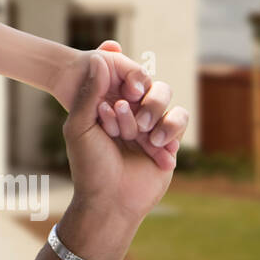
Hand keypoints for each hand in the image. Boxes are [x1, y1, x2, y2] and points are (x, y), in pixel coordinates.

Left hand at [51, 40, 185, 168]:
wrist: (110, 201)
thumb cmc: (89, 165)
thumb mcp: (80, 127)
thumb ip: (89, 93)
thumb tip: (97, 58)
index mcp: (105, 106)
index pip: (120, 80)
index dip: (121, 86)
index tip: (116, 103)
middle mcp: (129, 112)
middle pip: (145, 86)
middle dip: (137, 105)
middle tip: (129, 123)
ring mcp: (150, 125)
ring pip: (164, 99)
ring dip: (153, 115)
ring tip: (143, 138)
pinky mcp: (169, 140)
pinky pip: (179, 120)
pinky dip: (168, 132)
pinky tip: (155, 149)